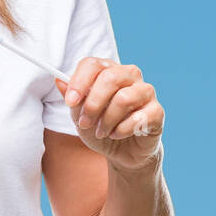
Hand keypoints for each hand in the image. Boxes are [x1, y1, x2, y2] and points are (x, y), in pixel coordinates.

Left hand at [55, 57, 163, 171]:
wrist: (122, 152)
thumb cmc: (100, 128)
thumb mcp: (80, 115)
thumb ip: (72, 98)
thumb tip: (59, 80)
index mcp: (108, 71)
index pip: (92, 64)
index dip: (79, 82)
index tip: (69, 102)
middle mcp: (129, 75)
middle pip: (110, 77)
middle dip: (93, 104)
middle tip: (84, 122)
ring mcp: (146, 92)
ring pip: (124, 98)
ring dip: (107, 120)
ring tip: (101, 132)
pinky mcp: (156, 111)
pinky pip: (139, 117)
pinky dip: (122, 129)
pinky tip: (117, 134)